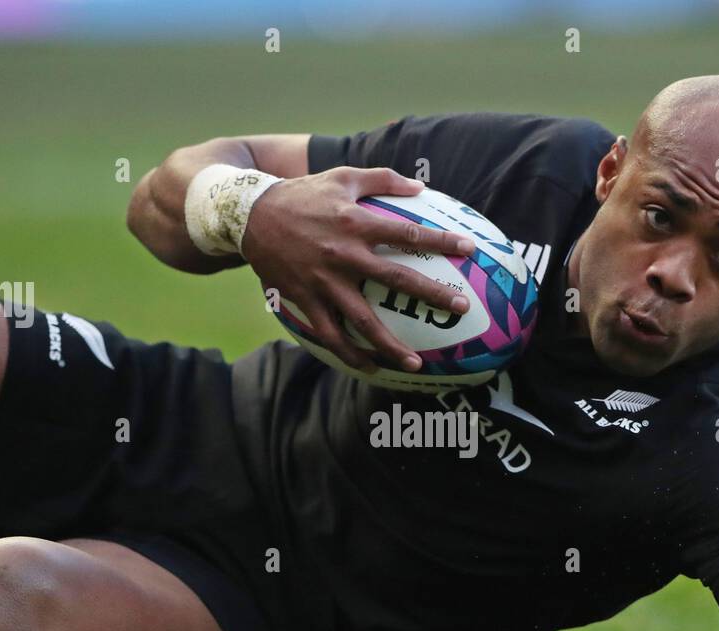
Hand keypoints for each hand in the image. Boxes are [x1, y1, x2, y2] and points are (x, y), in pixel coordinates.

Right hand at [241, 166, 475, 372]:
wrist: (249, 215)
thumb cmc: (301, 194)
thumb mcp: (341, 176)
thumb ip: (382, 179)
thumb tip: (421, 188)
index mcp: (356, 222)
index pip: (408, 233)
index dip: (441, 242)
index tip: (469, 250)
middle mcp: (343, 254)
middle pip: (396, 279)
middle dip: (432, 294)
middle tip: (461, 308)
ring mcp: (323, 281)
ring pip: (362, 320)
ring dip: (390, 344)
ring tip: (416, 363)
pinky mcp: (304, 300)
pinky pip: (331, 334)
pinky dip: (350, 353)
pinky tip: (370, 367)